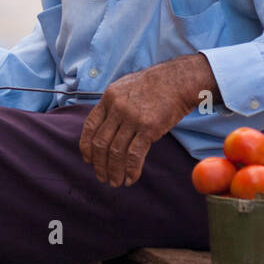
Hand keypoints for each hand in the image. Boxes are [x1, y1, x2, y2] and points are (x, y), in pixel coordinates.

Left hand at [79, 54, 219, 187]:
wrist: (177, 80)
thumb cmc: (152, 85)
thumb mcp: (124, 88)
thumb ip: (112, 106)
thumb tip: (103, 127)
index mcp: (108, 99)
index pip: (90, 127)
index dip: (86, 147)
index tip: (88, 160)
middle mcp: (117, 108)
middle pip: (101, 143)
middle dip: (99, 164)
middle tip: (102, 177)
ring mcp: (132, 118)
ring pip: (116, 152)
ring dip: (114, 171)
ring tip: (115, 182)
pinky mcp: (149, 128)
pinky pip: (134, 154)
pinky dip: (130, 170)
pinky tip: (130, 179)